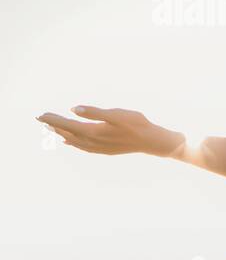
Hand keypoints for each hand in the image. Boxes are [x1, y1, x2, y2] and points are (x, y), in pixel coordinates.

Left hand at [38, 106, 184, 157]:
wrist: (151, 141)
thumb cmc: (136, 124)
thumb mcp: (116, 114)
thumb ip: (94, 112)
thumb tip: (73, 109)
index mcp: (93, 131)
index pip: (66, 125)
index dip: (52, 119)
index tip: (40, 115)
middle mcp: (92, 141)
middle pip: (67, 133)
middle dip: (53, 126)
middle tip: (41, 119)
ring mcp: (97, 147)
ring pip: (73, 141)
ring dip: (61, 134)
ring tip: (51, 129)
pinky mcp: (103, 150)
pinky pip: (82, 147)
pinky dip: (72, 142)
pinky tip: (69, 141)